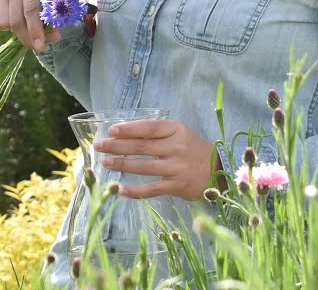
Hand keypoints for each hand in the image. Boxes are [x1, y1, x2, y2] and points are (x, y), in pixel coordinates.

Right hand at [0, 0, 60, 51]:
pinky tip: (16, 21)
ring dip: (18, 32)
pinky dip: (3, 27)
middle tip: (39, 46)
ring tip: (30, 28)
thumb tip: (53, 38)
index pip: (31, 11)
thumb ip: (58, 15)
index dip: (35, 31)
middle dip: (27, 37)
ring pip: (4, 22)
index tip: (41, 46)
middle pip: (16, 20)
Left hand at [93, 119, 214, 200]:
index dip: (129, 128)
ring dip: (122, 164)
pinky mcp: (177, 185)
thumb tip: (125, 133)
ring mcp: (177, 167)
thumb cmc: (194, 150)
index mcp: (178, 130)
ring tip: (105, 163)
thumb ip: (158, 133)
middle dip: (117, 146)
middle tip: (99, 146)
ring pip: (143, 166)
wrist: (218, 170)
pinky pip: (152, 189)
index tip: (111, 131)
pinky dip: (135, 190)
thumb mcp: (181, 134)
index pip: (149, 127)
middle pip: (142, 146)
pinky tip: (120, 189)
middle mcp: (177, 147)